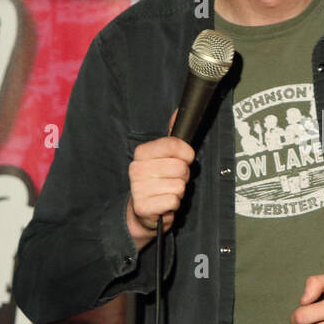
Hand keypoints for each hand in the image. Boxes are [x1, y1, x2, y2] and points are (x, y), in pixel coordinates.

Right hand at [126, 110, 193, 244]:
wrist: (145, 210)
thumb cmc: (158, 180)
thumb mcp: (164, 157)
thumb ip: (173, 136)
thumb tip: (179, 112)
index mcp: (142, 152)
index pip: (173, 144)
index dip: (186, 153)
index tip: (185, 159)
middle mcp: (136, 168)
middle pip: (180, 166)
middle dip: (183, 175)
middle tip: (173, 179)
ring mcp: (138, 188)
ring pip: (179, 185)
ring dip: (178, 191)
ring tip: (168, 191)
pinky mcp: (143, 206)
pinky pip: (173, 201)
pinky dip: (174, 204)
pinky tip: (165, 203)